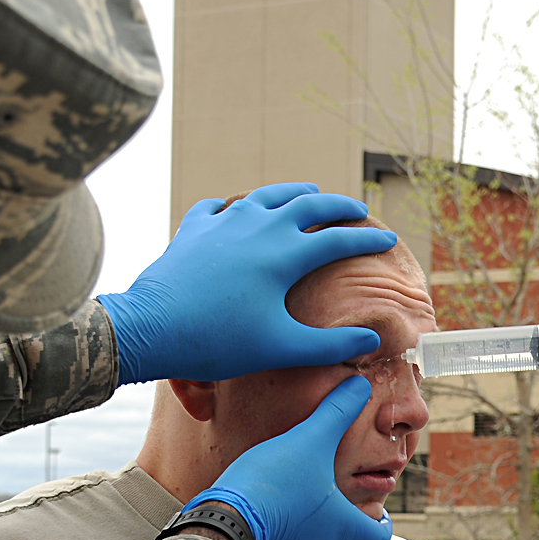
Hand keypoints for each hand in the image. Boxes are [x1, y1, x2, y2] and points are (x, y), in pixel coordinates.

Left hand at [97, 183, 398, 383]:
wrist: (151, 328)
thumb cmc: (218, 341)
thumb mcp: (280, 347)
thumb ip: (330, 345)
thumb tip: (372, 340)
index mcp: (285, 253)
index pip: (338, 238)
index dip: (367, 238)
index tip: (388, 238)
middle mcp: (258, 227)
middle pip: (308, 203)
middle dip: (337, 205)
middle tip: (356, 209)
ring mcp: (223, 223)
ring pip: (266, 196)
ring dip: (293, 192)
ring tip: (308, 192)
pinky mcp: (193, 229)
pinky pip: (218, 207)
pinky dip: (234, 205)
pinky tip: (233, 210)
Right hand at [188, 376, 391, 539]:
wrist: (223, 527)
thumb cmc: (274, 488)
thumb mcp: (309, 441)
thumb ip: (336, 413)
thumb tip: (359, 386)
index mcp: (348, 533)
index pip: (380, 539)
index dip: (381, 523)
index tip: (374, 510)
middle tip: (340, 522)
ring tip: (306, 523)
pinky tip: (272, 528)